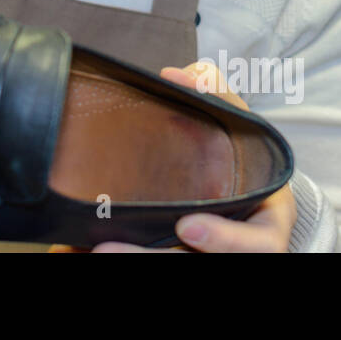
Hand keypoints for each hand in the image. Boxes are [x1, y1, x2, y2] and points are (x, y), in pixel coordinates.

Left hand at [49, 60, 296, 253]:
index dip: (224, 241)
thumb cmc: (242, 158)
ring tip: (87, 250)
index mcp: (264, 225)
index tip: (185, 227)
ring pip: (173, 263)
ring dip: (129, 258)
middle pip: (198, 264)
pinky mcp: (177, 254)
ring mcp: (206, 257)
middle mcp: (236, 250)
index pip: (258, 244)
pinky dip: (113, 253)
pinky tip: (76, 250)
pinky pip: (148, 256)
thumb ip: (216, 96)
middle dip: (152, 258)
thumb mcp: (241, 125)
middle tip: (106, 248)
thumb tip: (176, 75)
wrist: (243, 189)